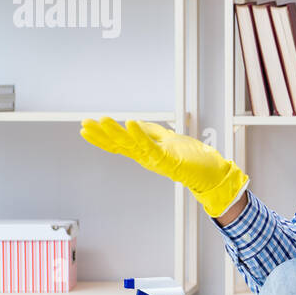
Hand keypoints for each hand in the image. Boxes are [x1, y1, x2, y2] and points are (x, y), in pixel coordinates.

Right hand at [79, 117, 249, 218]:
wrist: (212, 173)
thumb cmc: (192, 157)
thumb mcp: (168, 140)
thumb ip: (152, 132)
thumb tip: (135, 123)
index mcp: (145, 152)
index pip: (119, 143)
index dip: (102, 136)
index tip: (85, 126)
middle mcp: (146, 157)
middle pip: (119, 145)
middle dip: (101, 135)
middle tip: (83, 124)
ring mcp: (156, 159)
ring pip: (130, 145)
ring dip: (115, 132)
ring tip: (101, 120)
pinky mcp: (168, 160)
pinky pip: (150, 147)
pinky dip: (139, 135)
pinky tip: (130, 123)